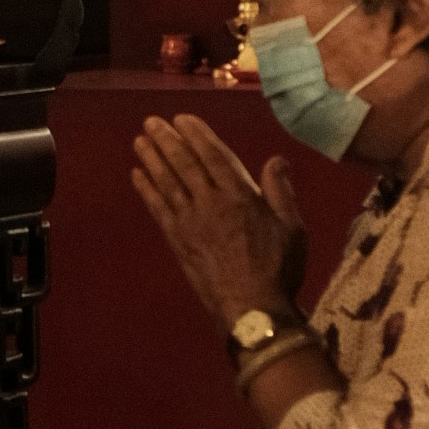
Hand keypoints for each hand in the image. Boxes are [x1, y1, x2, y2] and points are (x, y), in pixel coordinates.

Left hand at [132, 113, 307, 327]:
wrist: (252, 310)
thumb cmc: (278, 269)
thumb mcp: (292, 227)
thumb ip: (280, 191)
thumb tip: (277, 159)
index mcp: (240, 196)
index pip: (214, 155)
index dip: (196, 134)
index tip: (182, 119)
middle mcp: (211, 203)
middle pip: (184, 163)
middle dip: (167, 140)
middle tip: (151, 122)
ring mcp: (190, 222)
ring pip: (167, 182)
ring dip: (152, 159)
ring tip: (139, 140)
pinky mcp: (177, 241)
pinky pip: (158, 209)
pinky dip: (146, 190)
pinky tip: (136, 176)